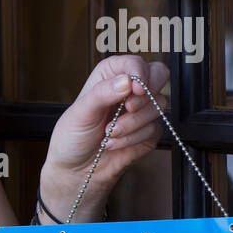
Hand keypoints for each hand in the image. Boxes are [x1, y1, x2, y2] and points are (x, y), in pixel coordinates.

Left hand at [44, 55, 170, 197]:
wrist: (77, 169)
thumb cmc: (73, 137)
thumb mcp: (80, 112)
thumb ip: (102, 94)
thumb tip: (127, 81)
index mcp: (109, 76)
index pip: (135, 62)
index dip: (139, 73)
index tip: (134, 89)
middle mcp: (128, 90)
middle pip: (159, 75)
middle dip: (145, 95)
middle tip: (127, 108)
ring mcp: (141, 110)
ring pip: (158, 105)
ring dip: (132, 123)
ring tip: (109, 133)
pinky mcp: (149, 131)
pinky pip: (155, 128)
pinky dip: (133, 138)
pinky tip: (114, 143)